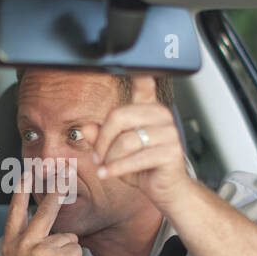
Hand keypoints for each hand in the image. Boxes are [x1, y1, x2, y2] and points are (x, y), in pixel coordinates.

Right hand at [2, 171, 81, 255]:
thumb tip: (43, 223)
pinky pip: (76, 250)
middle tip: (66, 175)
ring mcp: (42, 250)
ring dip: (68, 251)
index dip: (22, 190)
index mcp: (10, 244)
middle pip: (46, 211)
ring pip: (67, 237)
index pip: (16, 211)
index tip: (27, 172)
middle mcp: (24, 244)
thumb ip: (25, 242)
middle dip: (57, 192)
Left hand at [93, 75, 191, 209]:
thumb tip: (85, 128)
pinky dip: (117, 169)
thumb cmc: (142, 167)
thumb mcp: (115, 151)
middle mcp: (161, 116)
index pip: (143, 86)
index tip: (133, 67)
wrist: (165, 189)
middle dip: (102, 140)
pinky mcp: (171, 152)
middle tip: (97, 156)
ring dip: (110, 159)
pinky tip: (108, 174)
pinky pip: (136, 158)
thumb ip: (100, 137)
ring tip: (105, 168)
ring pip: (126, 141)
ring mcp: (169, 133)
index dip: (138, 74)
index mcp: (148, 109)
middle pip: (119, 116)